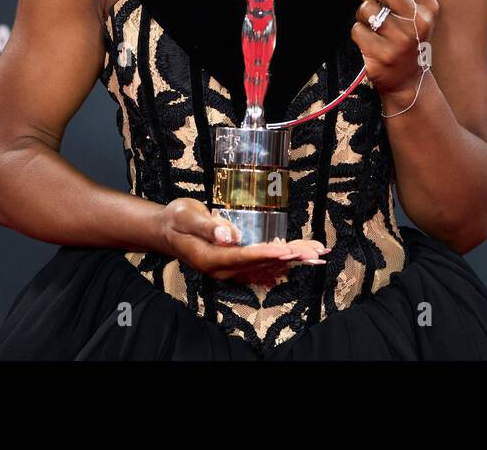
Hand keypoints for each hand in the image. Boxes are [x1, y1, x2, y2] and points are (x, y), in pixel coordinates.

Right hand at [156, 198, 327, 284]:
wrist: (168, 231)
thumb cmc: (177, 219)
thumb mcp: (187, 217)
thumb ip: (207, 226)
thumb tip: (228, 237)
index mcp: (211, 259)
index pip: (243, 257)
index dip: (266, 254)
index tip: (287, 250)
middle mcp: (224, 269)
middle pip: (261, 264)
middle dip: (290, 259)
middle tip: (315, 254)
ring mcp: (231, 269)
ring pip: (267, 265)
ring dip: (293, 260)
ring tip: (318, 254)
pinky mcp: (237, 264)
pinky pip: (264, 264)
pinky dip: (284, 260)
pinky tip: (302, 260)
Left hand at [347, 0, 436, 103]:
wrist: (407, 81)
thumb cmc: (405, 38)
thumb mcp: (410, 11)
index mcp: (430, 7)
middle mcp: (420, 22)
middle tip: (368, 1)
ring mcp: (403, 40)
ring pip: (367, 9)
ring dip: (362, 15)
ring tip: (372, 27)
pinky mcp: (384, 55)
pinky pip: (357, 30)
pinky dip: (358, 33)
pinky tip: (369, 42)